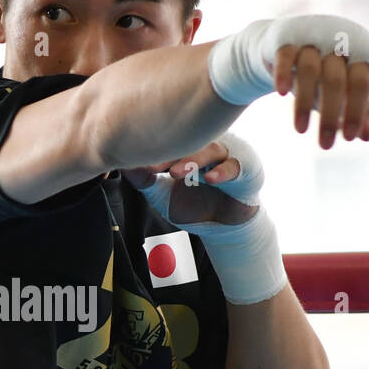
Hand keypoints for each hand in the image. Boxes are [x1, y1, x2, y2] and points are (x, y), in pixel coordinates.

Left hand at [123, 137, 258, 226]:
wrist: (223, 229)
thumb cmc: (194, 206)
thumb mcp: (162, 195)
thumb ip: (144, 180)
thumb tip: (120, 163)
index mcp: (189, 145)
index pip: (171, 139)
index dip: (154, 147)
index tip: (135, 155)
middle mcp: (208, 144)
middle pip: (190, 139)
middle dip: (170, 151)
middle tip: (153, 164)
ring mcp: (229, 154)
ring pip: (212, 149)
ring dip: (193, 160)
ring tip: (177, 172)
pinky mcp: (247, 170)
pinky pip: (236, 166)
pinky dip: (223, 171)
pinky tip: (210, 178)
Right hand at [271, 47, 368, 149]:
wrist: (290, 46)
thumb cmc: (324, 74)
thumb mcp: (343, 93)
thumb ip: (360, 110)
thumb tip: (368, 133)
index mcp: (358, 55)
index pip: (361, 83)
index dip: (357, 110)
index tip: (349, 138)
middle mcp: (336, 45)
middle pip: (335, 80)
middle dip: (331, 116)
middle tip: (325, 146)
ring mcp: (310, 40)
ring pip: (309, 70)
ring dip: (303, 103)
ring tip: (301, 131)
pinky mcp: (286, 40)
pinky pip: (285, 55)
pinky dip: (283, 74)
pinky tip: (281, 94)